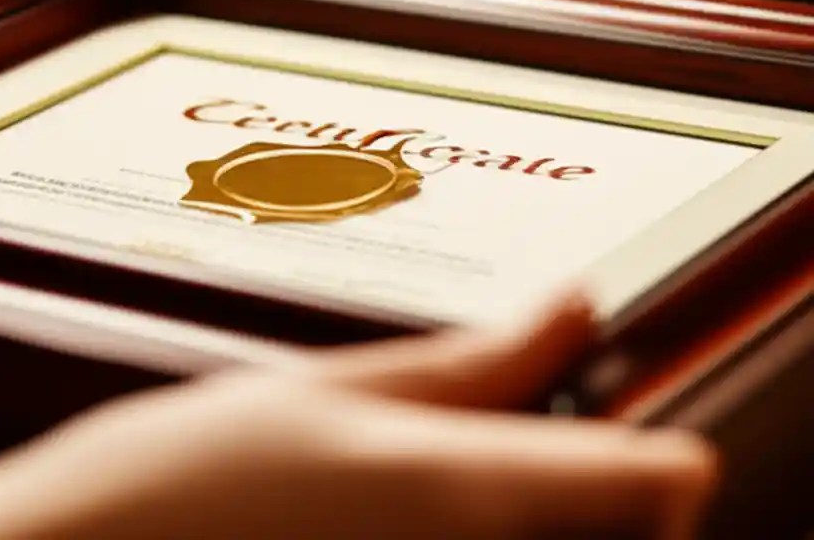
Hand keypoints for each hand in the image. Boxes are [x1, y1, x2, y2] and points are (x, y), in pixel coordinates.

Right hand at [0, 299, 716, 539]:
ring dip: (532, 507)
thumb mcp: (323, 389)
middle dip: (589, 475)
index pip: (655, 480)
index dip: (653, 442)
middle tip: (507, 428)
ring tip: (426, 468)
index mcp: (462, 491)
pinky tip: (384, 517)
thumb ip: (464, 360)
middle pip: (620, 525)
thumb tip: (564, 308)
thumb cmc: (170, 491)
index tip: (621, 414)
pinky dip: (469, 537)